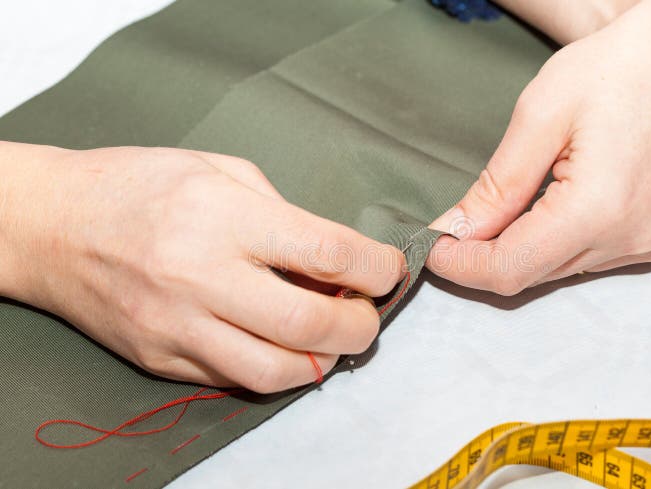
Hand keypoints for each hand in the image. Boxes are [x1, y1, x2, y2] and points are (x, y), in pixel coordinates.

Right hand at [0, 144, 404, 391]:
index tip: (387, 270)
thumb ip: (283, 213)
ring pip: (276, 371)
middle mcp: (199, 275)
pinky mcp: (160, 359)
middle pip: (309, 325)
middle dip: (361, 326)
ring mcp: (176, 325)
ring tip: (330, 336)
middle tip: (368, 315)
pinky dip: (274, 367)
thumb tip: (337, 259)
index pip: (326, 252)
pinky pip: (235, 379)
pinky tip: (279, 342)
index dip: (375, 268)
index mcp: (222, 216)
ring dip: (323, 360)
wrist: (51, 225)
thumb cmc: (139, 184)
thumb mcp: (219, 170)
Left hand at [428, 0, 650, 294]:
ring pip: (561, 270)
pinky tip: (553, 206)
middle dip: (486, 256)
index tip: (432, 245)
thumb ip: (496, 187)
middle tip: (456, 225)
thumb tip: (456, 231)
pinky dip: (559, 242)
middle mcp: (635, 238)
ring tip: (510, 204)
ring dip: (523, 249)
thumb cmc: (620, 65)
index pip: (511, 270)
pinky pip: (593, 258)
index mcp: (602, 209)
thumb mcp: (540, 115)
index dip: (461, 265)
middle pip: (534, 276)